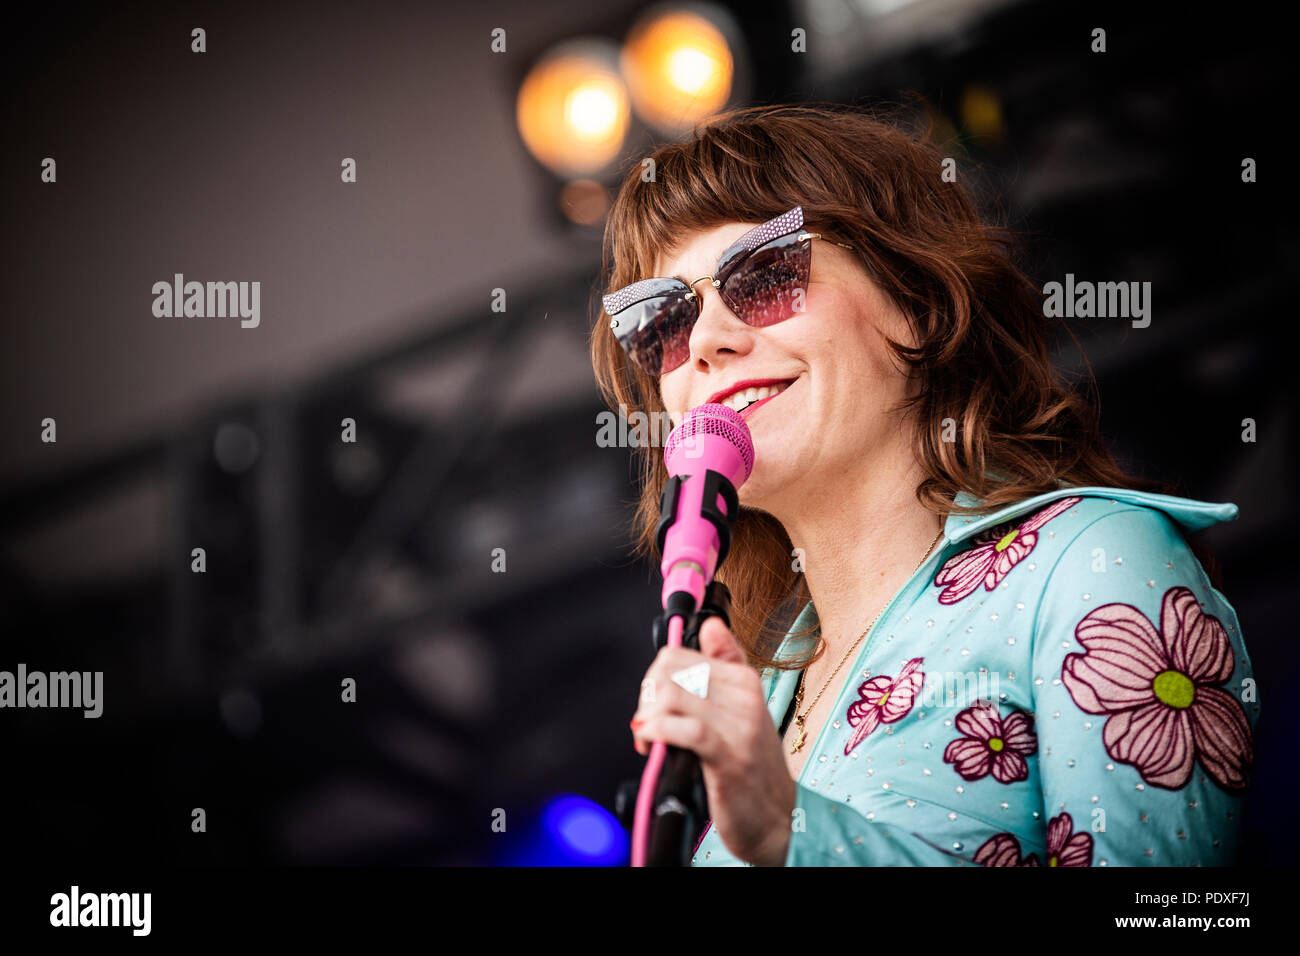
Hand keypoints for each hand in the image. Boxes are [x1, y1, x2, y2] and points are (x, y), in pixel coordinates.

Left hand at [630, 615, 795, 865]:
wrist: (779, 818)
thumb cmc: (752, 767)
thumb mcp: (742, 710)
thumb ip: (726, 666)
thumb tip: (711, 625)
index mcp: (744, 680)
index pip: (676, 656)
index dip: (652, 681)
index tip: (652, 707)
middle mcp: (745, 696)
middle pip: (669, 671)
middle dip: (646, 698)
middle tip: (647, 725)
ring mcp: (739, 726)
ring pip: (672, 695)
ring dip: (647, 718)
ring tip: (650, 739)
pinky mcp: (729, 757)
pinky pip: (684, 729)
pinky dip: (658, 733)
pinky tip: (652, 744)